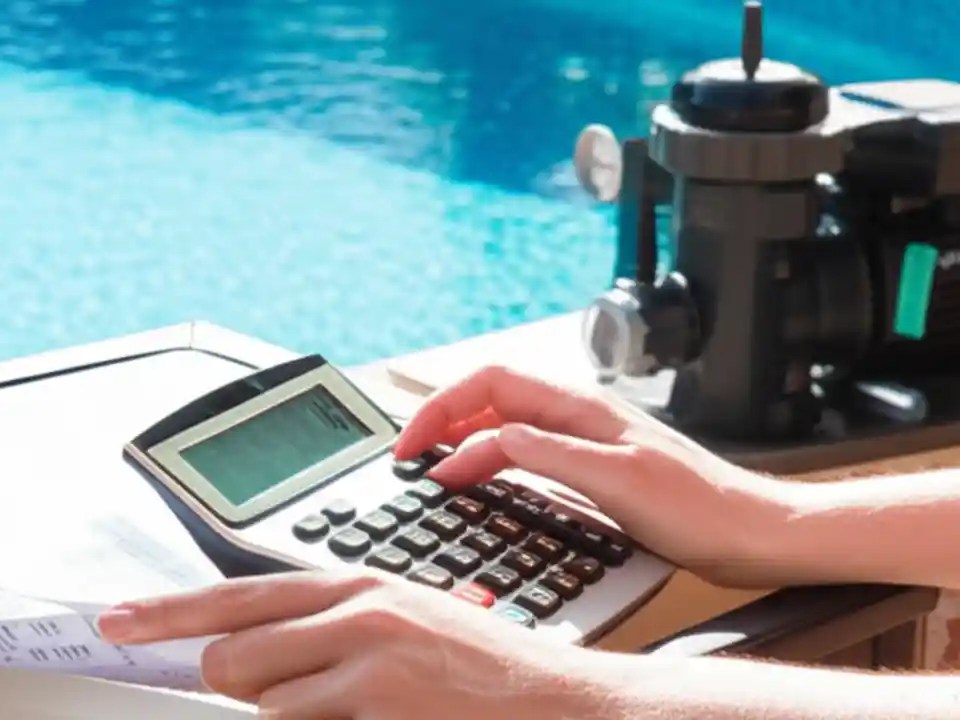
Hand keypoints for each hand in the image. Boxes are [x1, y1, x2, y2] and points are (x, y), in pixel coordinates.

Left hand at [96, 570, 617, 718]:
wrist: (560, 701)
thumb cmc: (479, 668)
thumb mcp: (401, 625)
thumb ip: (324, 631)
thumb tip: (243, 657)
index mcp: (356, 583)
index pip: (237, 592)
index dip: (167, 610)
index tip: (117, 623)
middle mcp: (356, 609)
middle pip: (233, 651)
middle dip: (240, 685)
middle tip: (296, 694)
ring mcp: (369, 656)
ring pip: (263, 701)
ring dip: (290, 715)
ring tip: (359, 708)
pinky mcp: (381, 702)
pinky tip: (376, 719)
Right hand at [393, 365, 801, 587]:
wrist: (754, 534)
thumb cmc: (700, 508)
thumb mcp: (615, 480)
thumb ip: (547, 453)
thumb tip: (486, 440)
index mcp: (578, 407)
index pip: (489, 383)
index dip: (441, 408)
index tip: (412, 447)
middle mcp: (576, 416)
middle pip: (489, 400)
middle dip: (441, 422)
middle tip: (408, 461)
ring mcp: (582, 441)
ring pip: (503, 427)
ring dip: (462, 443)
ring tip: (432, 472)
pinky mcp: (591, 469)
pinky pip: (524, 454)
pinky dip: (491, 464)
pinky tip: (482, 485)